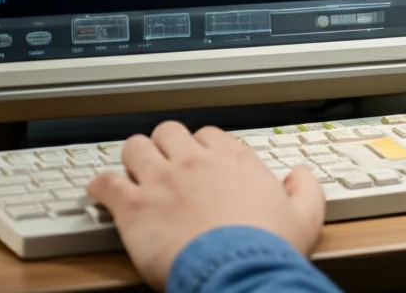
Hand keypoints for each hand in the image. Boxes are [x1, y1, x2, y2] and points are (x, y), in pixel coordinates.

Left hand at [87, 120, 325, 291]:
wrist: (236, 274)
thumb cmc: (266, 249)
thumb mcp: (306, 217)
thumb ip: (306, 189)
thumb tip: (300, 177)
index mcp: (232, 160)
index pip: (210, 135)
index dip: (203, 147)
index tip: (201, 161)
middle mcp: (195, 162)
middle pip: (169, 131)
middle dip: (165, 144)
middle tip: (164, 161)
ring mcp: (162, 181)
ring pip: (136, 146)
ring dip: (133, 156)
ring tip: (132, 170)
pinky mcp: (134, 207)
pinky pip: (107, 183)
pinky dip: (100, 186)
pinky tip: (99, 191)